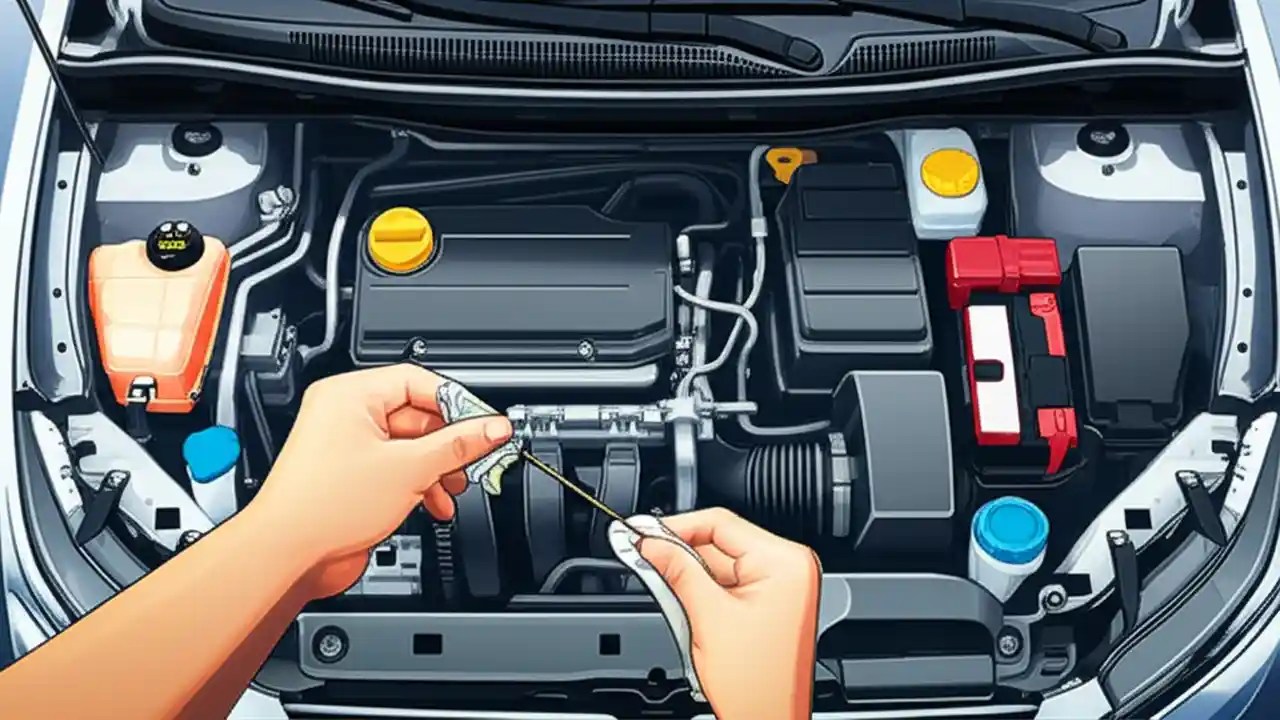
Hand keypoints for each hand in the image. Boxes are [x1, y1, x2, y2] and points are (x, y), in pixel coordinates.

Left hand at [250, 364, 512, 598]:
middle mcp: (347, 415)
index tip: (485, 423)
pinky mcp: (352, 476)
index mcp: (351, 395)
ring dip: (437, 467)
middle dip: (449, 442)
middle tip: (477, 457)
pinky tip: (435, 502)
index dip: (456, 402)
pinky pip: (396, 468)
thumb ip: (457, 446)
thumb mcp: (409, 468)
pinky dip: (419, 483)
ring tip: (455, 485)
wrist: (288, 553)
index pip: (418, 381)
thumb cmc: (323, 505)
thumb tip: (491, 428)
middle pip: (417, 415)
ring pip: (410, 445)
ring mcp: (348, 447)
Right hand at [638, 508, 820, 719]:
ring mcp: (782, 587)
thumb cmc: (757, 684)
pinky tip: (687, 607)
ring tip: (669, 595)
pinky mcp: (771, 604)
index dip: (674, 527)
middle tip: (641, 557)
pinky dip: (703, 592)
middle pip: (719, 543)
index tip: (640, 532)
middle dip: (680, 555)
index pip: (720, 523)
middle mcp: (789, 568)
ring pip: (720, 565)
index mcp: (784, 562)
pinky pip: (730, 584)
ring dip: (689, 577)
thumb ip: (675, 570)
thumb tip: (649, 542)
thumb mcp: (707, 616)